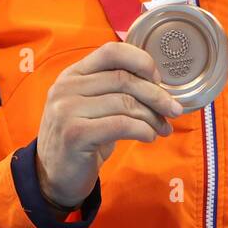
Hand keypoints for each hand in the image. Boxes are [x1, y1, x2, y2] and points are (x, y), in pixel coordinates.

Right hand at [35, 41, 184, 207]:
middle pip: (124, 79)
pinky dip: (143, 130)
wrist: (53, 176)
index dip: (140, 61)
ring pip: (126, 103)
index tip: (158, 78)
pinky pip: (122, 125)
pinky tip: (149, 137)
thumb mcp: (92, 107)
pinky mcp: (75, 134)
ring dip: (152, 117)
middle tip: (175, 110)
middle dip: (156, 95)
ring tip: (162, 129)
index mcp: (73, 74)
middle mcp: (66, 87)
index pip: (111, 51)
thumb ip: (114, 90)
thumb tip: (159, 86)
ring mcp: (67, 110)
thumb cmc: (81, 140)